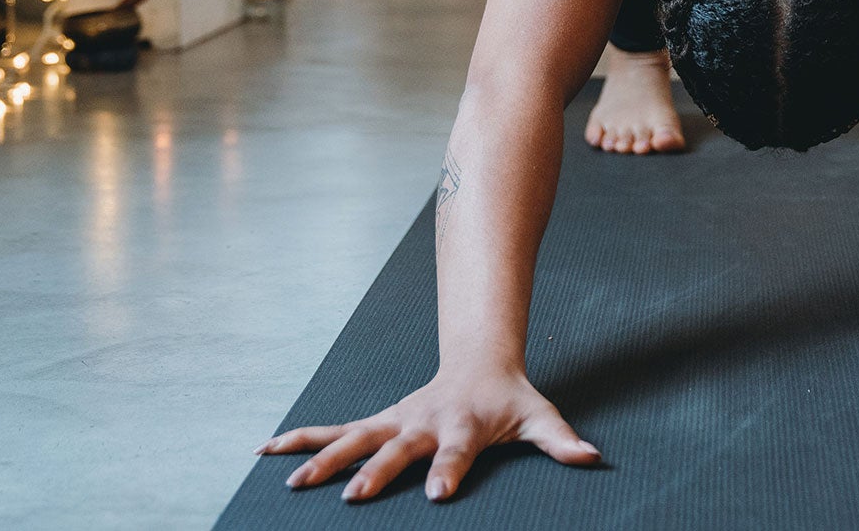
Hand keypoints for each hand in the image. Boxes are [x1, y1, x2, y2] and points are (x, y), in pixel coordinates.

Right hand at [257, 369, 598, 501]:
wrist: (479, 362)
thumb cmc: (510, 399)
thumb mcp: (541, 416)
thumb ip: (561, 440)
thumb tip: (593, 457)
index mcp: (464, 426)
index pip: (457, 453)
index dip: (449, 472)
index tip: (438, 496)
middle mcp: (422, 422)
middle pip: (396, 449)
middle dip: (376, 472)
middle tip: (352, 496)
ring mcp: (394, 420)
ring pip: (353, 437)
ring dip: (321, 458)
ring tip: (289, 481)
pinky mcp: (376, 421)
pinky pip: (333, 430)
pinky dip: (299, 439)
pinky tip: (265, 451)